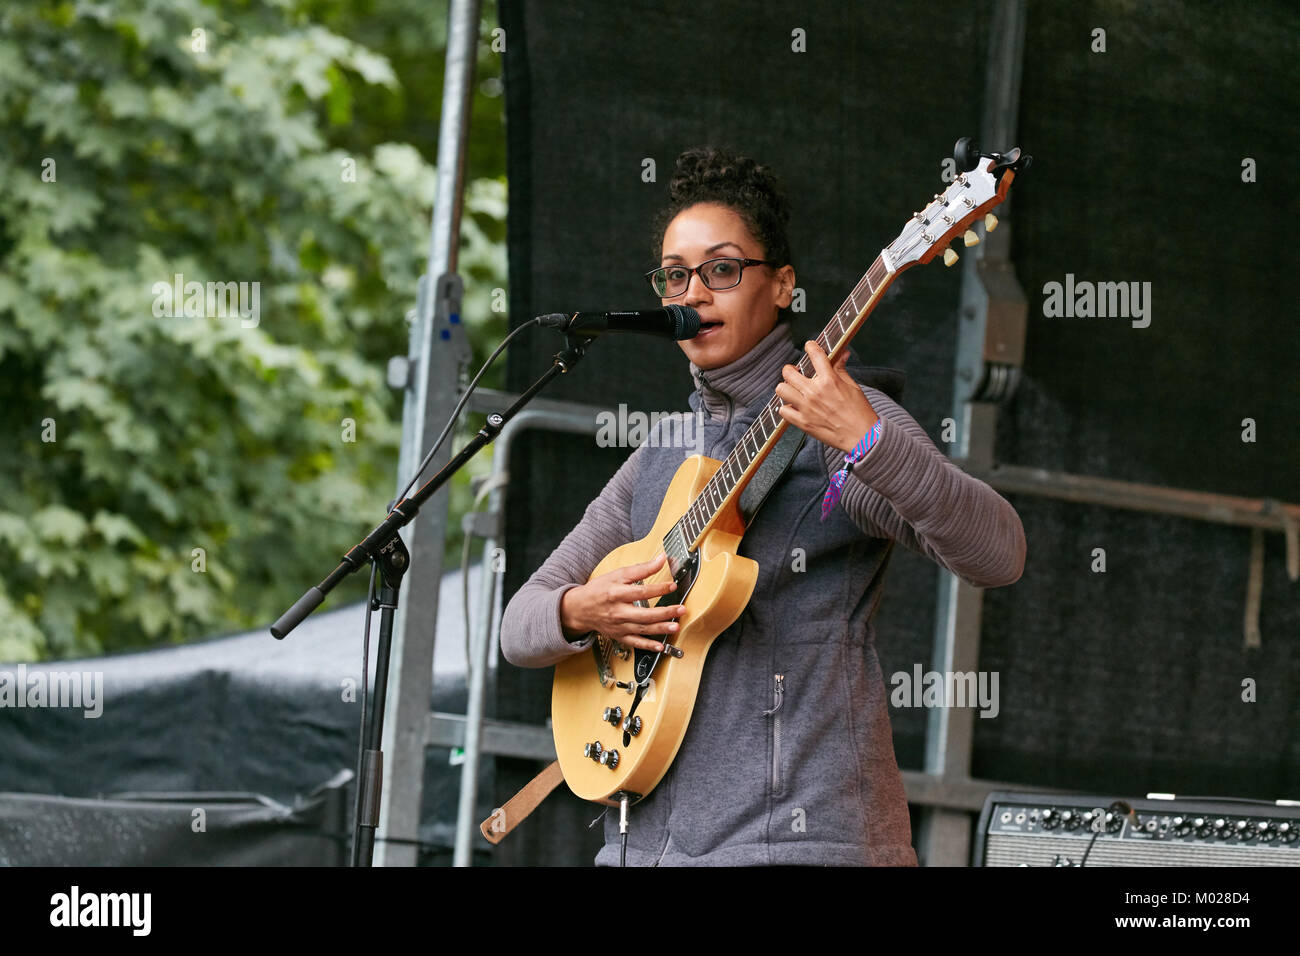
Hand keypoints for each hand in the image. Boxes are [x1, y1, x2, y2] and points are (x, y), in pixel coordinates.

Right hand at [559, 553, 684, 652]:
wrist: (579, 608)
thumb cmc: (599, 590)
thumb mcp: (617, 574)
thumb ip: (640, 568)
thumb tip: (660, 559)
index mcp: (616, 593)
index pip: (640, 592)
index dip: (658, 589)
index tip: (672, 586)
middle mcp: (617, 611)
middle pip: (643, 614)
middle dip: (664, 612)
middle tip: (681, 609)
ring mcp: (618, 626)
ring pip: (641, 629)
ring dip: (660, 629)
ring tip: (675, 626)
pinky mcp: (619, 635)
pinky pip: (634, 642)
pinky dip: (647, 645)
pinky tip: (660, 646)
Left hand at [774, 340, 877, 452]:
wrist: (862, 436)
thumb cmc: (859, 412)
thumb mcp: (852, 386)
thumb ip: (841, 369)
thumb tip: (842, 353)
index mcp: (829, 380)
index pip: (814, 354)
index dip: (810, 346)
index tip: (809, 347)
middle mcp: (815, 392)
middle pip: (788, 372)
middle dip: (791, 370)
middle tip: (797, 373)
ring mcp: (806, 408)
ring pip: (781, 389)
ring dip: (786, 388)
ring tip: (794, 391)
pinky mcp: (803, 422)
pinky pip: (783, 411)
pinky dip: (787, 408)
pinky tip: (795, 407)